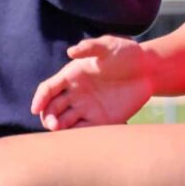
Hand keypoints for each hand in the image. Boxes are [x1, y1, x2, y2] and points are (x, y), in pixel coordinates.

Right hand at [31, 36, 155, 129]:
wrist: (149, 70)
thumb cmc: (127, 53)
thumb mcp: (109, 46)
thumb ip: (91, 48)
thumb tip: (71, 52)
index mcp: (71, 75)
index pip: (48, 89)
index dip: (40, 98)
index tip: (35, 108)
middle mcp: (75, 93)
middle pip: (52, 108)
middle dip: (48, 117)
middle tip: (52, 125)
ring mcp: (87, 108)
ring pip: (64, 122)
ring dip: (58, 128)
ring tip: (60, 132)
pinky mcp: (100, 120)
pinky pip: (83, 131)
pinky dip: (76, 135)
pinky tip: (75, 139)